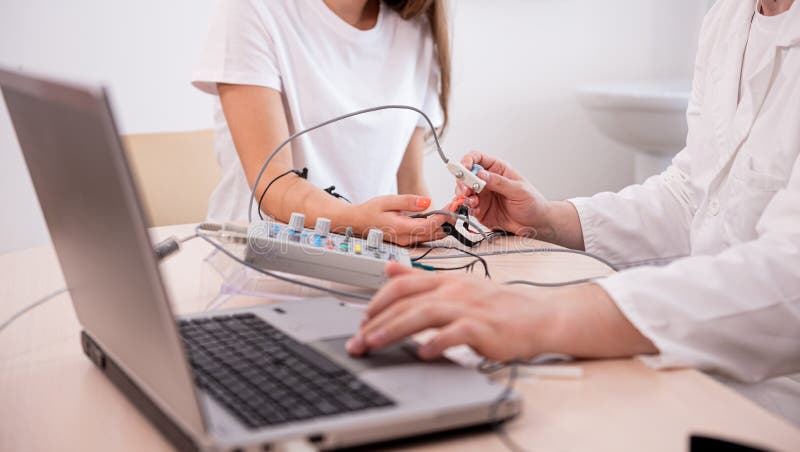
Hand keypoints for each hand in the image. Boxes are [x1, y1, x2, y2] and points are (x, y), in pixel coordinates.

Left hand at [346, 262, 657, 360]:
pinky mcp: (484, 327)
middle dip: (377, 321)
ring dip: (395, 330)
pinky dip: (437, 343)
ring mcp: (470, 308)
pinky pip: (456, 334)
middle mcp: (455, 290)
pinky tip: (422, 353)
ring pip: (424, 314)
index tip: (361, 319)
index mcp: (447, 280)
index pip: (403, 284)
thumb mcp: (457, 285)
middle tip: (357, 341)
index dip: (378, 301)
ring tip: (375, 344)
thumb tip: (389, 269)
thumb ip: (421, 278)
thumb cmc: (498, 305)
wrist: (539, 316)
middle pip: (407, 301)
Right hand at [348, 195, 448, 245]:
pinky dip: (436, 227)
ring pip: (432, 236)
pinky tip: (441, 217)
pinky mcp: (407, 240)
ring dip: (444, 224)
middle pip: (435, 232)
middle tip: (457, 206)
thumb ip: (408, 202)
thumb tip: (427, 201)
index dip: (444, 216)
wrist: (357, 222)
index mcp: (401, 228)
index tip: (453, 205)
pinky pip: (426, 235)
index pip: (429, 225)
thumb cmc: (369, 211)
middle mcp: (406, 238)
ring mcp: (407, 241)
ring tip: (452, 210)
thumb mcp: (388, 200)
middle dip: (449, 219)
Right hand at [456, 151, 550, 236]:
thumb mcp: (519, 190)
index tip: (465, 168)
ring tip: (473, 201)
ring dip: (464, 195)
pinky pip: (467, 207)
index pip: (477, 158)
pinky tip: (475, 210)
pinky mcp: (480, 210)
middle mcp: (487, 181)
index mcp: (498, 169)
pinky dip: (467, 208)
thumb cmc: (532, 203)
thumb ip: (499, 182)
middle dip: (463, 181)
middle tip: (467, 189)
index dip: (468, 160)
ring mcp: (482, 195)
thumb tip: (481, 175)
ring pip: (463, 191)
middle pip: (466, 175)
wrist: (536, 224)